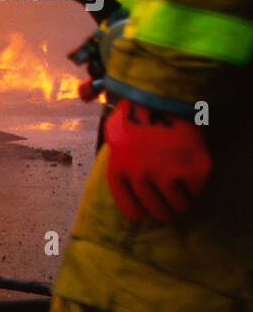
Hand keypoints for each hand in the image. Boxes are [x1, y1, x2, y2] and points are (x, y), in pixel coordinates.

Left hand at [105, 98, 211, 222]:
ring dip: (183, 201)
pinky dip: (197, 185)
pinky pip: (197, 190)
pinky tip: (192, 173)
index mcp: (119, 171)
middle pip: (157, 211)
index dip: (139, 213)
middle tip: (171, 207)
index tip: (145, 215)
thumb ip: (118, 159)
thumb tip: (123, 173)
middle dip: (165, 211)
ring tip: (183, 191)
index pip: (130, 208)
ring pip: (180, 205)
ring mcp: (168, 173)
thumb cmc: (136, 114)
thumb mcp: (114, 137)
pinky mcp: (194, 169)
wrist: (164, 96)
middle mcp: (141, 176)